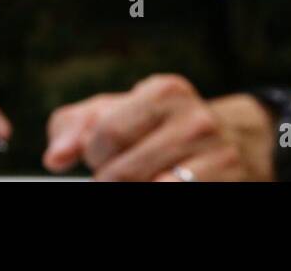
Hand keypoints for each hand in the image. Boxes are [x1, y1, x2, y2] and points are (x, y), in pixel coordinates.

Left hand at [42, 74, 272, 181]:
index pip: (104, 136)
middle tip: (126, 171)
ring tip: (144, 178)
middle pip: (122, 174)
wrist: (234, 141)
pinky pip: (171, 198)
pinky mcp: (228, 185)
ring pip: (148, 190)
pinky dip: (157, 192)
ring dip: (135, 190)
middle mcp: (196, 121)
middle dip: (112, 179)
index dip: (95, 154)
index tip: (107, 154)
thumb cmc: (160, 126)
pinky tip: (162, 182)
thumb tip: (56, 158)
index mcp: (165, 92)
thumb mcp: (118, 112)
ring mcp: (218, 158)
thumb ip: (75, 126)